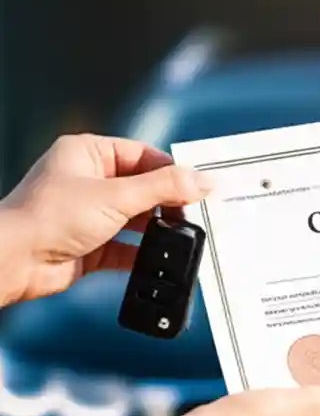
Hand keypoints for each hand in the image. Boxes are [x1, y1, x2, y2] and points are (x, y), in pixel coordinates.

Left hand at [0, 134, 211, 302]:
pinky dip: (145, 254)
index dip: (173, 172)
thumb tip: (205, 181)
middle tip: (194, 215)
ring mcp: (90, 213)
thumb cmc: (48, 217)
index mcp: (88, 153)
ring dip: (159, 230)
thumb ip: (165, 188)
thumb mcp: (116, 196)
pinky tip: (160, 260)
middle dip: (169, 203)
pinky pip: (128, 247)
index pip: (144, 155)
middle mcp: (89, 180)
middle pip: (145, 187)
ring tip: (181, 237)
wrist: (13, 261)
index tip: (200, 188)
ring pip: (138, 218)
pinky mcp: (91, 244)